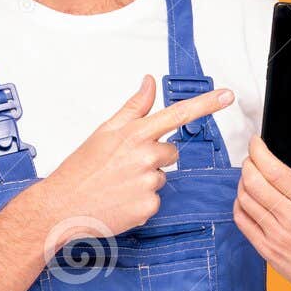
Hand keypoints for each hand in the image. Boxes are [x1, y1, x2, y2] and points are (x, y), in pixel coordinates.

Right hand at [32, 75, 232, 238]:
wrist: (62, 207)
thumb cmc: (80, 170)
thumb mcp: (104, 132)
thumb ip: (133, 107)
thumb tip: (148, 82)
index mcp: (135, 134)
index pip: (178, 113)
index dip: (206, 104)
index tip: (228, 95)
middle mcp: (145, 156)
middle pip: (171, 152)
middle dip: (154, 158)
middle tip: (124, 167)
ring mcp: (148, 183)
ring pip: (162, 177)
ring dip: (145, 180)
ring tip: (118, 185)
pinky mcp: (149, 206)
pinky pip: (156, 200)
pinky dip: (141, 201)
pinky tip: (120, 200)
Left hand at [234, 126, 290, 290]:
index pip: (273, 170)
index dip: (258, 151)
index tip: (256, 142)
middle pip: (254, 182)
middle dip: (248, 163)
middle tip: (252, 157)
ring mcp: (276, 237)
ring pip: (244, 200)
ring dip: (242, 182)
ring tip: (250, 175)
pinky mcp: (266, 251)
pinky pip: (242, 221)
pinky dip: (239, 204)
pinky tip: (247, 198)